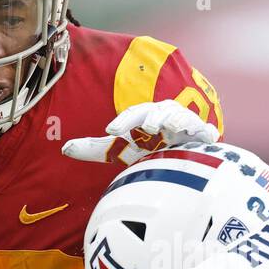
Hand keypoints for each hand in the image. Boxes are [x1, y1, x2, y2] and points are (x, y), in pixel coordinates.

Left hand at [61, 100, 218, 165]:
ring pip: (180, 116)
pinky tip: (200, 136)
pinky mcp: (202, 136)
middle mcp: (165, 116)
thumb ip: (96, 149)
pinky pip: (203, 131)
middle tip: (148, 127)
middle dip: (152, 117)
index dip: (123, 121)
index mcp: (144, 117)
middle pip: (158, 111)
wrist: (181, 156)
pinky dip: (201, 131)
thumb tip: (65, 149)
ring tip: (171, 127)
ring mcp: (185, 124)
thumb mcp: (121, 149)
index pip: (133, 115)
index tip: (110, 130)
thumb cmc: (149, 148)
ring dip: (176, 120)